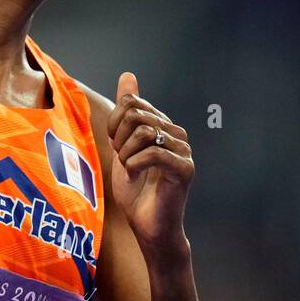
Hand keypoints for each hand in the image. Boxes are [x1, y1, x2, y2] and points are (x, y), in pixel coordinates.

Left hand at [107, 71, 194, 250]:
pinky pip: (152, 153)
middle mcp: (177, 133)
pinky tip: (135, 176)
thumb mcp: (123, 146)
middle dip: (118, 139)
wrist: (147, 225)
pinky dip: (134, 165)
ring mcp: (184, 150)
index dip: (114, 123)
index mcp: (163, 125)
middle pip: (135, 116)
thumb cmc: (135, 190)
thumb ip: (125, 113)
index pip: (131, 103)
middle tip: (122, 160)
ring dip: (126, 154)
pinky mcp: (185, 168)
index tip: (115, 145)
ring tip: (130, 170)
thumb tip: (128, 75)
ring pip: (143, 132)